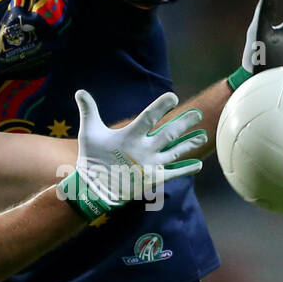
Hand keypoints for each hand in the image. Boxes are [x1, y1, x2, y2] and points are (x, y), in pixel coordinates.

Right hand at [59, 90, 206, 221]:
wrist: (94, 190)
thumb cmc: (91, 158)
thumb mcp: (88, 132)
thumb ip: (88, 111)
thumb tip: (79, 91)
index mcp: (129, 136)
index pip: (149, 117)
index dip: (161, 106)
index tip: (173, 97)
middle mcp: (144, 150)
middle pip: (169, 134)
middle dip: (185, 123)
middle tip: (198, 114)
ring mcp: (151, 165)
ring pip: (176, 152)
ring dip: (190, 144)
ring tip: (203, 136)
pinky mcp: (154, 179)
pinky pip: (174, 173)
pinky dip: (187, 169)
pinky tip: (199, 165)